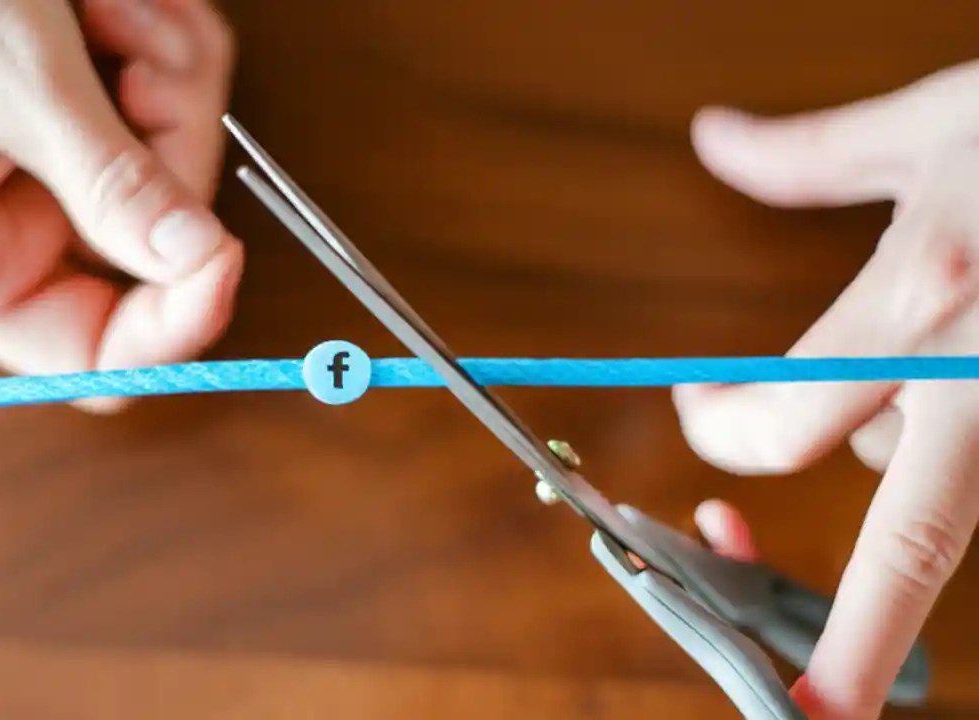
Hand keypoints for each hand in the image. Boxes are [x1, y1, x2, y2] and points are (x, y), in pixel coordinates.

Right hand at [0, 0, 241, 411]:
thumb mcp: (17, 89)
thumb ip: (112, 187)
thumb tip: (198, 264)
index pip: (93, 357)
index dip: (174, 324)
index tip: (227, 253)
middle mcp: (2, 231)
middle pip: (157, 244)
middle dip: (172, 142)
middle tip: (144, 68)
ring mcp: (44, 173)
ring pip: (173, 163)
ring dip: (167, 77)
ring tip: (108, 12)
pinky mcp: (71, 119)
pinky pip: (161, 106)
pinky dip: (157, 48)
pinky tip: (110, 7)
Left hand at [675, 60, 978, 718]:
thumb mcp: (935, 119)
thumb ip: (811, 156)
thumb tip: (711, 136)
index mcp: (922, 297)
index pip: (778, 426)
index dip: (716, 434)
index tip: (695, 409)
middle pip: (904, 549)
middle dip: (852, 650)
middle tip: (810, 711)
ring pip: (957, 493)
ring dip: (907, 454)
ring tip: (922, 351)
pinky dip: (967, 437)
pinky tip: (962, 363)